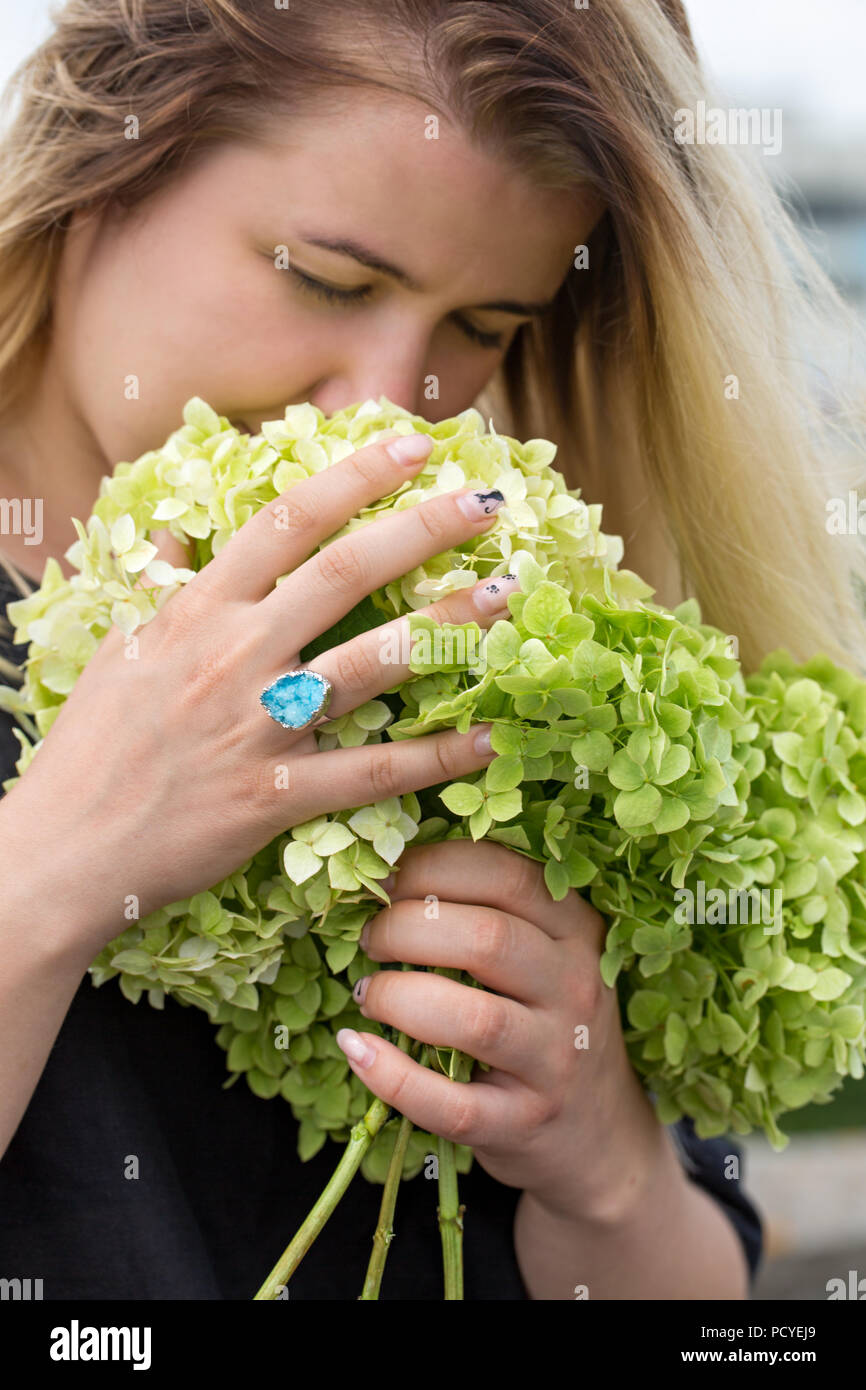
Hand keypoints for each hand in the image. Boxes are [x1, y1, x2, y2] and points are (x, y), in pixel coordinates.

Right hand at [2, 435, 518, 956]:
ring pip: (372, 660)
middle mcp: (235, 654)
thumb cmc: (90, 749)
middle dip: (424, 528)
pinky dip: (435, 757)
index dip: (354, 476)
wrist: (65, 848)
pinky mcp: (277, 795)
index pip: (287, 521)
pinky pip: (373, 773)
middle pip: (346, 572)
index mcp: (197, 611)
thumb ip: (161, 584)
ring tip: (506, 596)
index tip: (411, 445)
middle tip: (486, 503)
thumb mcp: (118, 649)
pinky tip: (486, 737)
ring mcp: (260, 725)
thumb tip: (180, 529)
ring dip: (448, 624)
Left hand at [337, 839, 661, 1222]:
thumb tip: (387, 875)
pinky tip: (357, 1049)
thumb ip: (490, 912)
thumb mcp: (545, 956)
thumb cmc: (546, 1022)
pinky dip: (392, 1076)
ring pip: (473, 1019)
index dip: (434, 867)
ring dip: (399, 997)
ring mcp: (553, 1062)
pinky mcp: (522, 1124)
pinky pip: (450, 1103)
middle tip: (371, 940)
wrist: (597, 1133)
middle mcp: (575, 990)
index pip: (507, 876)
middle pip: (487, 939)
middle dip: (406, 928)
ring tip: (369, 994)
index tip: (386, 881)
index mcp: (577, 931)